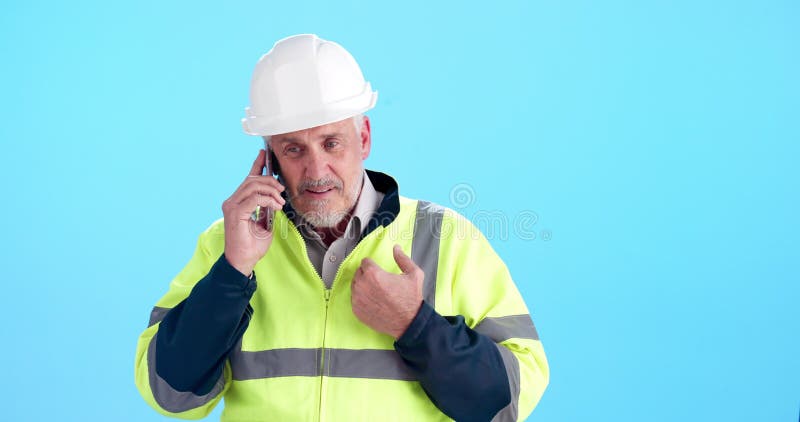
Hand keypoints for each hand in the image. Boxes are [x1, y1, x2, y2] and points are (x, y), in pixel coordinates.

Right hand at [222, 149, 285, 276]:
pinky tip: (276, 206)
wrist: (242, 262)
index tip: (265, 154)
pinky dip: (267, 200)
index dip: (257, 165)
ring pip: (253, 186)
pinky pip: (254, 198)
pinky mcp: (235, 213)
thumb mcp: (265, 224)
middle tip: (282, 191)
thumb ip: (267, 210)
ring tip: (280, 201)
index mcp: (238, 202)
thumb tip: (276, 199)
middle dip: (270, 181)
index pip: (248, 179)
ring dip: (271, 191)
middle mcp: (232, 201)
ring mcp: (231, 206)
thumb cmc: (252, 246)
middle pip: (252, 180)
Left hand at [351, 244, 423, 338]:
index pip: (365, 262)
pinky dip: (362, 299)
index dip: (373, 265)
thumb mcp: (414, 274)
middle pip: (358, 273)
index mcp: (373, 274)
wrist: (409, 323)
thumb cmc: (411, 299)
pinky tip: (373, 302)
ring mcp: (357, 299)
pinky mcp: (356, 311)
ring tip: (376, 292)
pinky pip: (354, 299)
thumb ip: (403, 258)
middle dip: (367, 275)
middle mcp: (362, 285)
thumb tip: (396, 248)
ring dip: (363, 286)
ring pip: (355, 286)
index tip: (379, 271)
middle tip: (379, 282)